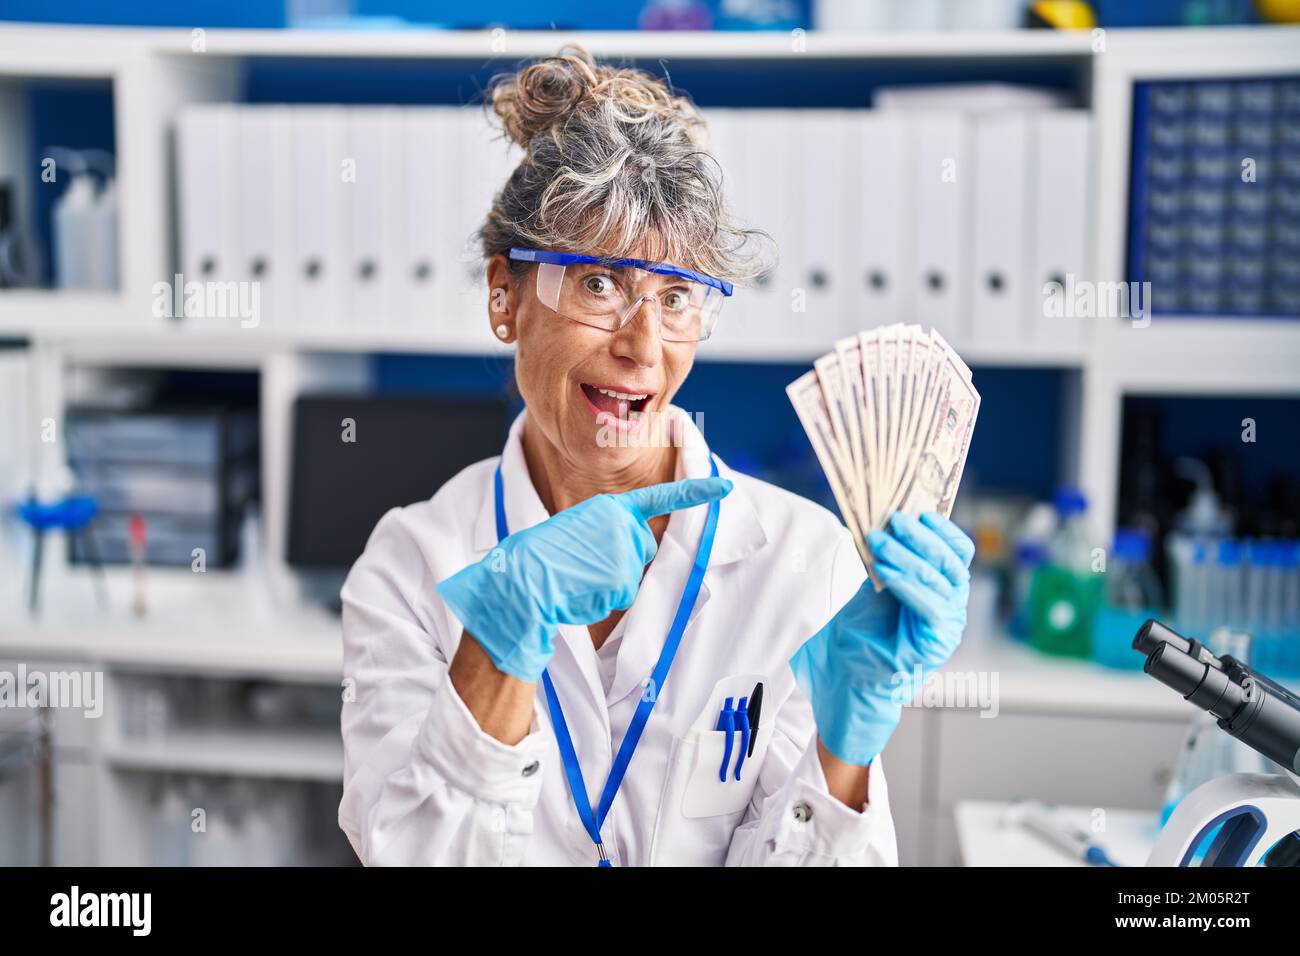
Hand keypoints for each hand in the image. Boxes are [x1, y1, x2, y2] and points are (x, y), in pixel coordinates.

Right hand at [437, 477, 731, 681]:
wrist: (519, 582)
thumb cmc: (540, 558)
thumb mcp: (575, 531)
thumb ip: (605, 533)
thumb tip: (629, 547)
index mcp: (609, 508)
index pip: (659, 497)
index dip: (696, 492)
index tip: (724, 487)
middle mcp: (622, 525)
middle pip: (641, 551)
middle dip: (619, 565)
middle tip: (582, 566)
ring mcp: (622, 552)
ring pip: (631, 577)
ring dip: (608, 585)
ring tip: (575, 578)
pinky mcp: (620, 579)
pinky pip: (620, 598)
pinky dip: (601, 601)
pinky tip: (577, 592)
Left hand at [791, 512, 974, 766]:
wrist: (850, 672)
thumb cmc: (864, 628)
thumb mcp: (877, 581)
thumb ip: (890, 557)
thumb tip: (889, 521)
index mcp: (944, 587)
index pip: (958, 552)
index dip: (943, 530)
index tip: (919, 512)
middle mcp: (953, 605)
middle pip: (951, 563)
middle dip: (921, 538)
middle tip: (893, 521)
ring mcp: (949, 625)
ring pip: (940, 581)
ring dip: (908, 557)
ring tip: (879, 542)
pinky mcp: (937, 642)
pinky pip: (929, 605)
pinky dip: (908, 583)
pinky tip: (885, 571)